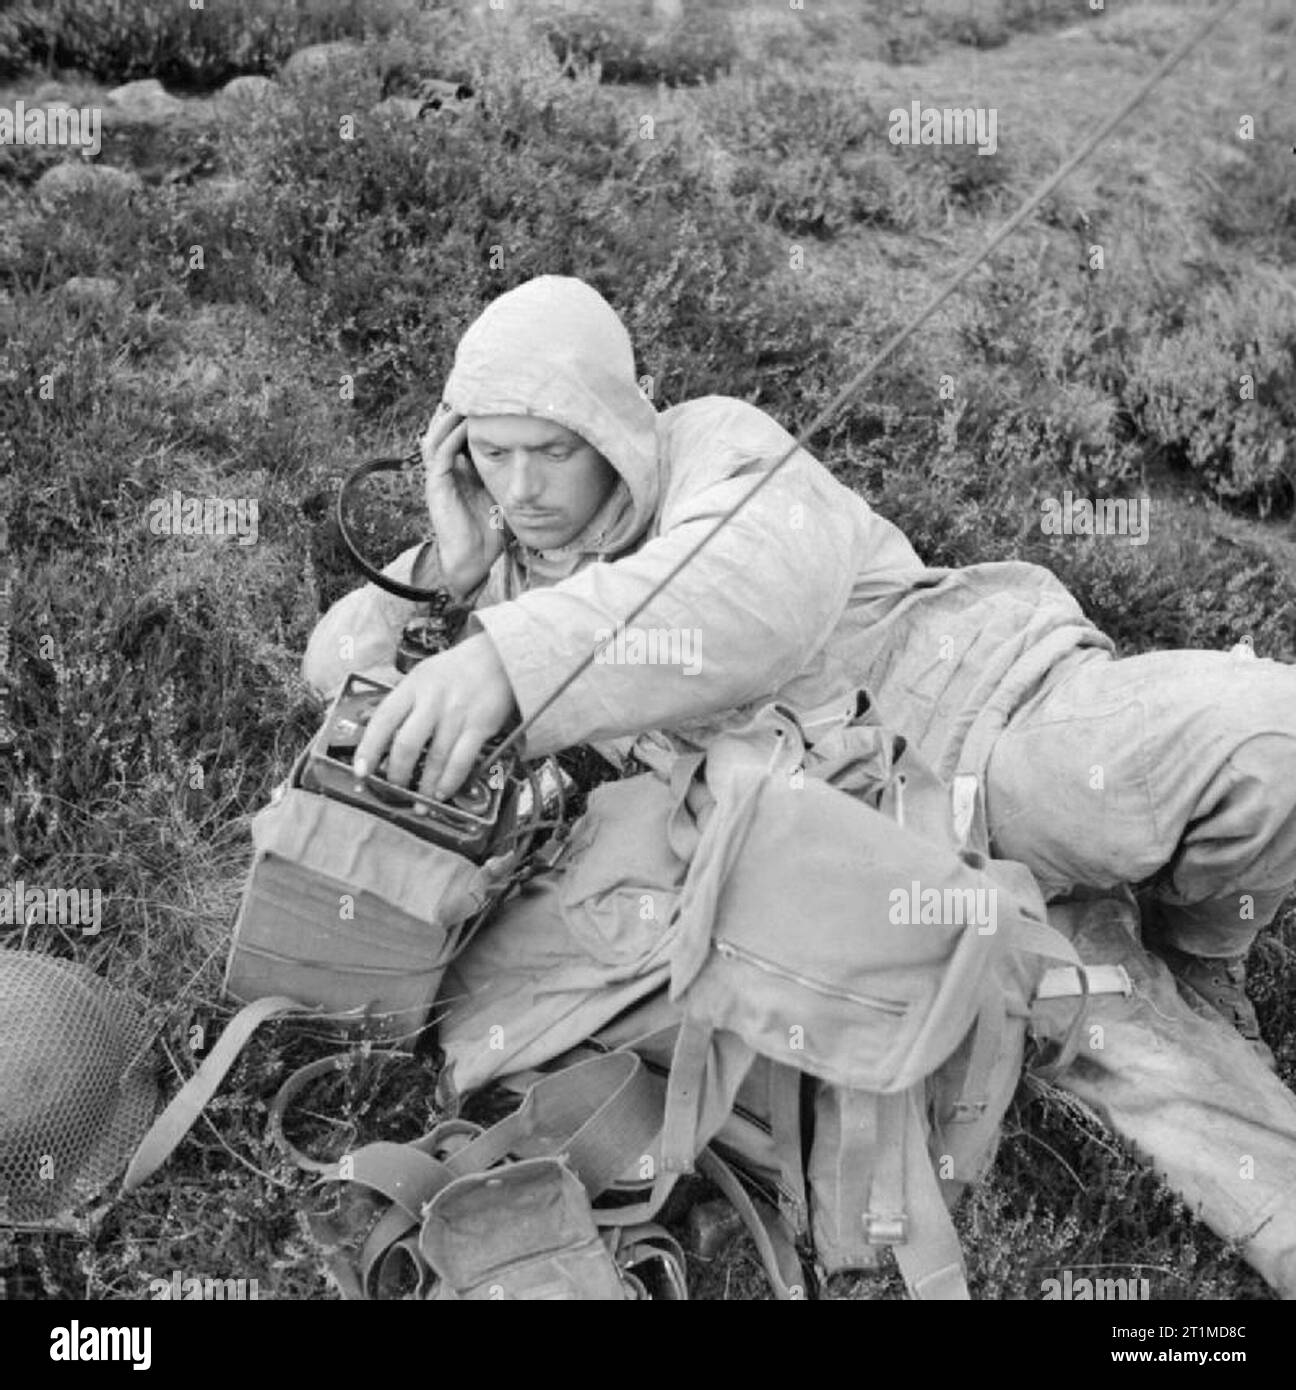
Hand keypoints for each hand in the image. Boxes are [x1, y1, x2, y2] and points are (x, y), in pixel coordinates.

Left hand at [353, 633, 518, 800]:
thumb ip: (404, 702)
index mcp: (413, 687)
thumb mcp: (422, 675)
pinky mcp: (480, 726)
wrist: (498, 657)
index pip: (384, 720)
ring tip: (420, 801)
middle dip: (397, 773)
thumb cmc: (455, 669)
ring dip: (425, 785)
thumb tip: (381, 735)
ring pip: (435, 757)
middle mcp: (433, 700)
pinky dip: (450, 781)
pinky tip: (442, 792)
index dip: (369, 748)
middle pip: (407, 744)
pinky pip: (461, 760)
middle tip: (394, 788)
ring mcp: (457, 714)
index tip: (361, 771)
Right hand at [422, 404, 505, 597]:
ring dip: (451, 417)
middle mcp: (450, 468)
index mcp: (464, 469)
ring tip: (467, 399)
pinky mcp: (436, 485)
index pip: (463, 434)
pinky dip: (451, 437)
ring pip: (438, 435)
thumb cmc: (493, 531)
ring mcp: (440, 475)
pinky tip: (464, 424)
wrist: (474, 559)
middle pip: (447, 429)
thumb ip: (519, 478)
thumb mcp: (510, 496)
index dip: (473, 416)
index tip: (492, 397)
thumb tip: (548, 462)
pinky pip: (440, 453)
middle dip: (459, 409)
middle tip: (477, 389)